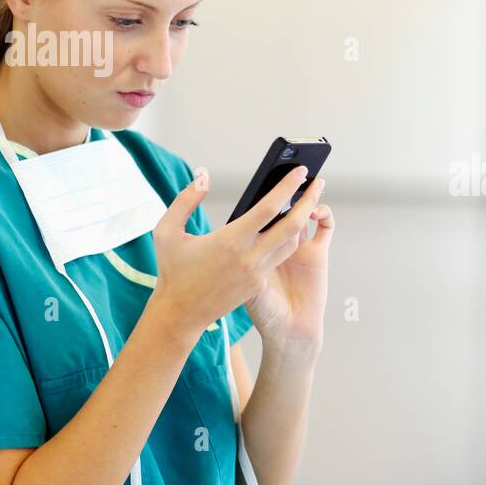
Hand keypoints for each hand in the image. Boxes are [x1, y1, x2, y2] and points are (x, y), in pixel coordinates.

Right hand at [150, 165, 315, 339]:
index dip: (288, 187)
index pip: (269, 208)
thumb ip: (186, 200)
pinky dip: (285, 241)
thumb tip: (203, 176)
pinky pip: (278, 258)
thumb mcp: (168, 231)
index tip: (300, 171)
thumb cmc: (172, 270)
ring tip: (306, 203)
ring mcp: (257, 274)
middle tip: (318, 183)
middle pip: (293, 225)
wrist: (180, 314)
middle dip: (310, 201)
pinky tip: (285, 227)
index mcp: (230, 240)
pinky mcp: (258, 285)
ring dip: (301, 222)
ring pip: (290, 243)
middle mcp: (249, 257)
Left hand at [243, 174, 332, 364]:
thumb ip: (234, 262)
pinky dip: (324, 213)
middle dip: (288, 188)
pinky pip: (325, 227)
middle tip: (290, 167)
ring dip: (307, 196)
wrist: (288, 334)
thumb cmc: (262, 314)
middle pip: (284, 208)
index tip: (261, 178)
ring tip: (307, 182)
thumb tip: (226, 238)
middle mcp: (278, 245)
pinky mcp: (319, 254)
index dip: (262, 196)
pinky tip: (317, 207)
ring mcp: (300, 248)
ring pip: (304, 213)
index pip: (259, 214)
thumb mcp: (237, 281)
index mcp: (257, 249)